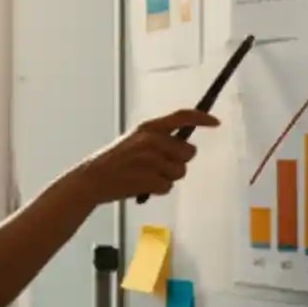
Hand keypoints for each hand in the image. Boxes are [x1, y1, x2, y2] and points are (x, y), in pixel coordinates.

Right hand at [75, 108, 218, 202]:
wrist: (92, 179)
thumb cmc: (114, 162)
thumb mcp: (134, 141)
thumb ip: (158, 140)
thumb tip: (185, 147)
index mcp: (148, 127)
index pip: (181, 117)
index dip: (201, 118)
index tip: (216, 123)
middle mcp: (151, 140)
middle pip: (188, 151)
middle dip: (179, 161)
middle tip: (159, 167)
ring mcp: (151, 159)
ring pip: (180, 171)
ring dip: (168, 177)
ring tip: (147, 176)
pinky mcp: (149, 178)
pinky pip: (168, 186)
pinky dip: (158, 189)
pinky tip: (142, 186)